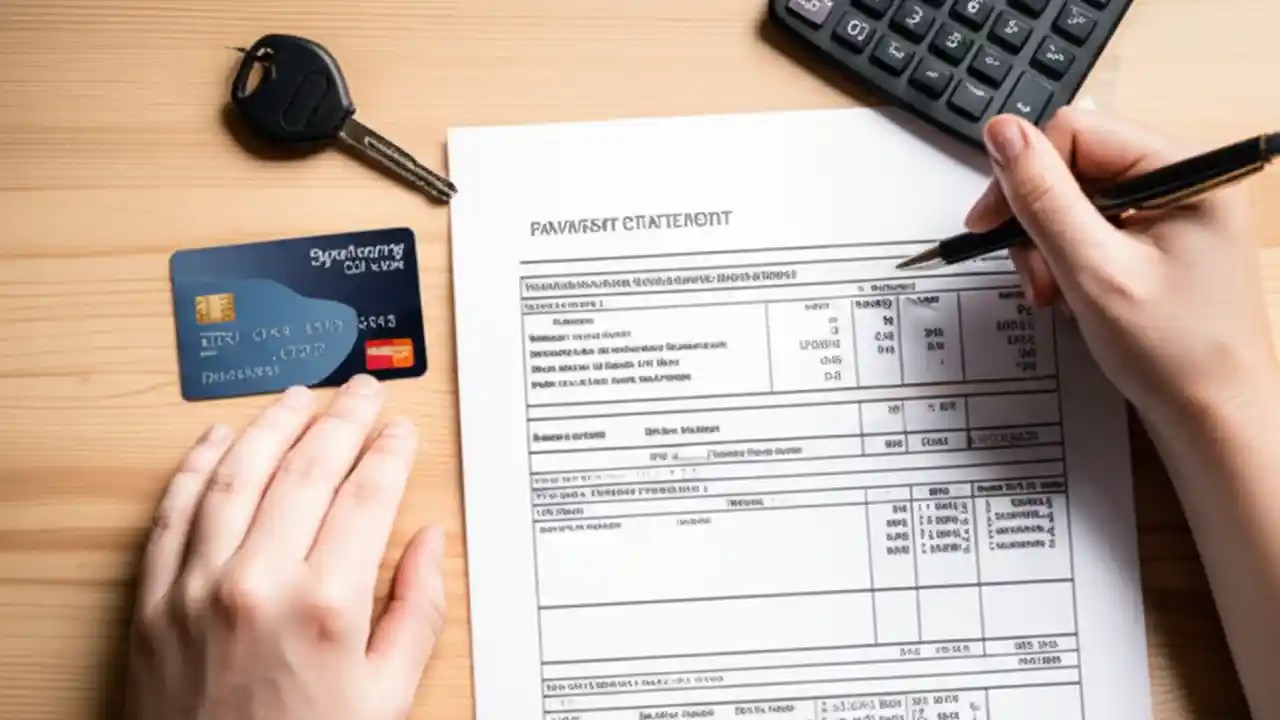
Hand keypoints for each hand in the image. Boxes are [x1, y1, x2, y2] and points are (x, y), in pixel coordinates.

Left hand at [126, 376, 444, 719]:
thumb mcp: (387, 698)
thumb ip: (417, 613)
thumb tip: (429, 544)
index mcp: (326, 606)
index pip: (366, 496)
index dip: (388, 452)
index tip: (400, 429)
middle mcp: (258, 583)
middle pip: (307, 469)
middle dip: (342, 420)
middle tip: (362, 392)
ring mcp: (197, 588)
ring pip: (238, 474)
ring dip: (271, 425)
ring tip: (298, 397)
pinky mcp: (154, 603)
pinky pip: (175, 512)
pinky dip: (196, 466)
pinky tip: (218, 439)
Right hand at [966, 108, 1278, 422]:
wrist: (1216, 419)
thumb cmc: (1176, 353)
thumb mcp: (1094, 270)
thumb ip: (1044, 197)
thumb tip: (1002, 133)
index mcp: (1187, 172)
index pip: (1078, 133)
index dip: (1024, 174)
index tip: (989, 225)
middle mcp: (1184, 182)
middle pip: (1075, 165)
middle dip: (1037, 221)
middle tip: (1032, 275)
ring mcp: (1171, 213)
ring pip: (1076, 201)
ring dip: (1048, 248)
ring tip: (1054, 295)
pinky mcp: (1157, 242)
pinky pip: (1092, 230)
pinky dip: (1067, 262)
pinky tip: (1072, 296)